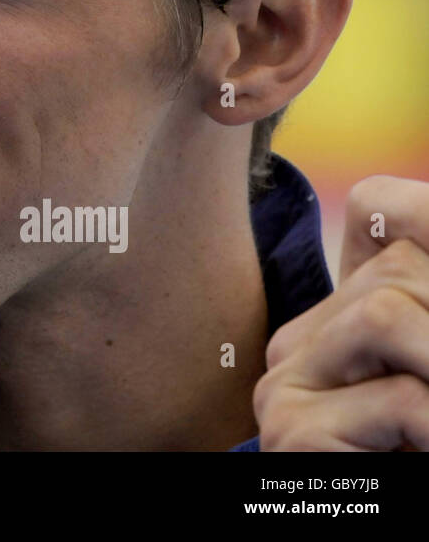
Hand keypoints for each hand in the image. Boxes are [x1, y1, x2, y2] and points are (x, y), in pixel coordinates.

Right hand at [253, 175, 428, 449]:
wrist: (405, 507)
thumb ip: (411, 241)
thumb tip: (387, 197)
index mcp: (339, 309)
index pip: (382, 209)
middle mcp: (300, 340)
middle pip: (400, 264)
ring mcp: (287, 386)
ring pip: (389, 312)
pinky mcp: (296, 435)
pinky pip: (403, 398)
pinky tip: (426, 454)